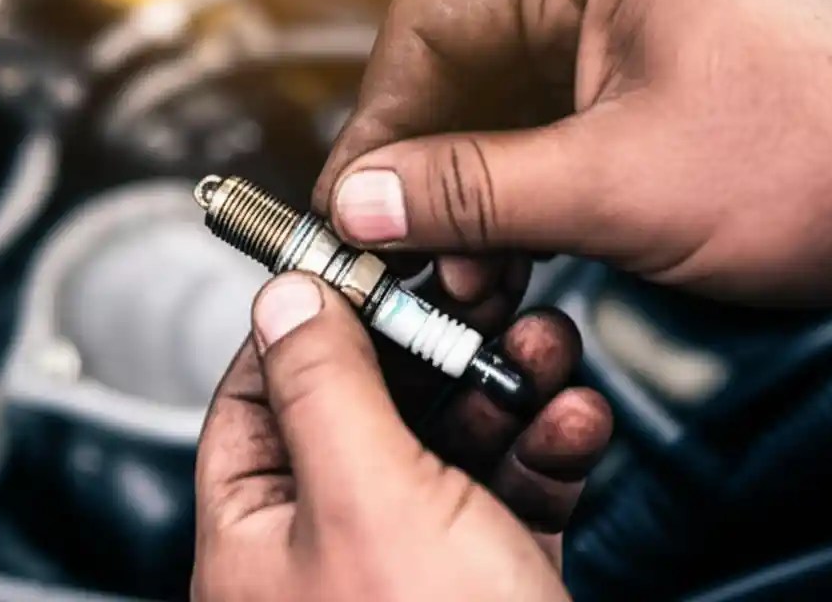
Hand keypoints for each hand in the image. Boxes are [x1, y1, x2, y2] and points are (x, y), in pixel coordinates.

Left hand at [193, 273, 611, 599]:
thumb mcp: (366, 501)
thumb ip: (322, 389)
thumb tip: (283, 298)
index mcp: (258, 530)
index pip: (261, 389)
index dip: (312, 315)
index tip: (365, 261)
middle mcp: (325, 545)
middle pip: (370, 404)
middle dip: (435, 343)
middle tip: (485, 294)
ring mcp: (410, 564)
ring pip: (449, 443)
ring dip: (504, 389)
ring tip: (546, 351)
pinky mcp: (486, 580)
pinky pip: (508, 493)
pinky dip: (543, 452)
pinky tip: (573, 422)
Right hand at [313, 0, 831, 312]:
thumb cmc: (822, 165)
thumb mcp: (616, 189)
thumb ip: (473, 192)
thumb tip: (360, 202)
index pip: (429, 26)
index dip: (378, 125)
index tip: (349, 208)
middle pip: (457, 67)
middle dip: (427, 171)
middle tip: (408, 255)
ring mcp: (626, 18)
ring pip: (495, 105)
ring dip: (469, 194)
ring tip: (467, 274)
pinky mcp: (644, 73)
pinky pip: (542, 126)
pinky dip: (516, 194)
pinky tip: (508, 257)